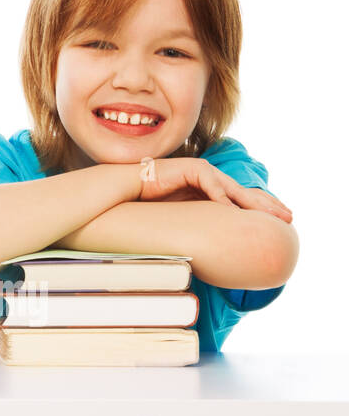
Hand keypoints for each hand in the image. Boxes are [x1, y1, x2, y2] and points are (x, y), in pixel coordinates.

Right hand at [137, 158, 292, 221]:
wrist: (127, 189)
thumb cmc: (151, 205)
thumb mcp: (185, 216)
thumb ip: (203, 222)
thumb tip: (218, 246)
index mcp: (210, 188)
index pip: (242, 198)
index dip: (263, 208)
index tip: (281, 221)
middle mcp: (210, 178)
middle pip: (245, 192)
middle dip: (268, 205)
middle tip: (288, 217)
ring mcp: (201, 172)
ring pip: (234, 188)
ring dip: (253, 202)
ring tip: (270, 215)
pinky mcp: (189, 169)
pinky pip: (210, 186)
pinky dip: (222, 198)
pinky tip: (233, 211)